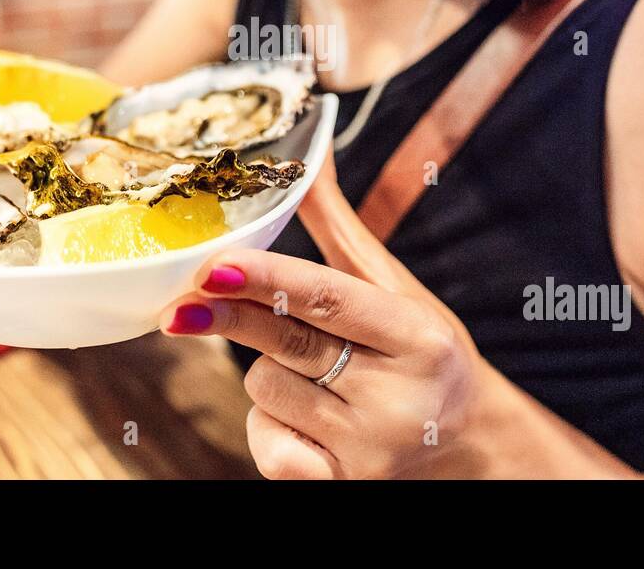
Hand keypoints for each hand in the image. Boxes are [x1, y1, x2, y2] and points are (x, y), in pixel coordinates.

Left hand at [158, 148, 514, 478]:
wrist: (463, 447)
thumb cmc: (420, 354)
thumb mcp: (396, 291)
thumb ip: (342, 232)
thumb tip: (311, 158)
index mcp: (418, 337)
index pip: (328, 300)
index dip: (265, 279)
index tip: (213, 265)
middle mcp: (399, 397)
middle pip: (285, 345)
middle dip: (228, 317)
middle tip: (180, 304)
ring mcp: (369, 449)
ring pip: (266, 391)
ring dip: (266, 372)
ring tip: (312, 373)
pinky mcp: (341, 485)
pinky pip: (266, 444)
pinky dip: (268, 424)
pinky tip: (303, 417)